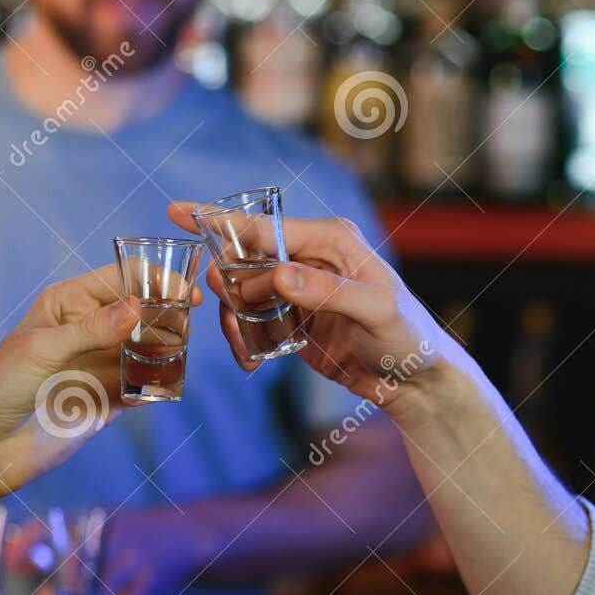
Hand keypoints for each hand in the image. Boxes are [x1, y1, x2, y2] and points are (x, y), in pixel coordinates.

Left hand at [0, 264, 200, 550]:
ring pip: (150, 347)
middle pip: (144, 311)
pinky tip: (166, 385)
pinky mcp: (111, 398)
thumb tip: (137, 307)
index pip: (123, 279)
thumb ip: (92, 330)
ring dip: (169, 349)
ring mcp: (102, 363)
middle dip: (168, 317)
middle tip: (184, 331)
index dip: (156, 281)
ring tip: (177, 358)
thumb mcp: (41, 350)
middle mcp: (91, 328)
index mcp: (70, 303)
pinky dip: (161, 383)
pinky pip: (146, 385)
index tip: (184, 295)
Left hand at [7, 506, 204, 594]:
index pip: (53, 522)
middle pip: (74, 564)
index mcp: (90, 517)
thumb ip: (56, 540)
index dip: (29, 540)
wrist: (186, 532)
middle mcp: (110, 531)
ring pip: (98, 591)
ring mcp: (133, 553)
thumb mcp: (96, 526)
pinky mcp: (153, 575)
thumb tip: (9, 555)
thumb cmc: (128, 536)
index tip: (10, 562)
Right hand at [168, 203, 453, 415]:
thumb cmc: (408, 337)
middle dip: (230, 288)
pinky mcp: (292, 319)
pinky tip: (252, 361)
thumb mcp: (375, 311)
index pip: (265, 228)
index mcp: (330, 240)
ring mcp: (299, 289)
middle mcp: (310, 258)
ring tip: (247, 348)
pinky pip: (251, 321)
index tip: (178, 212)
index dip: (220, 222)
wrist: (417, 383)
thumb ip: (327, 291)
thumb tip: (278, 275)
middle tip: (236, 315)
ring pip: (241, 293)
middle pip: (244, 260)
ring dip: (235, 320)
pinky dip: (243, 340)